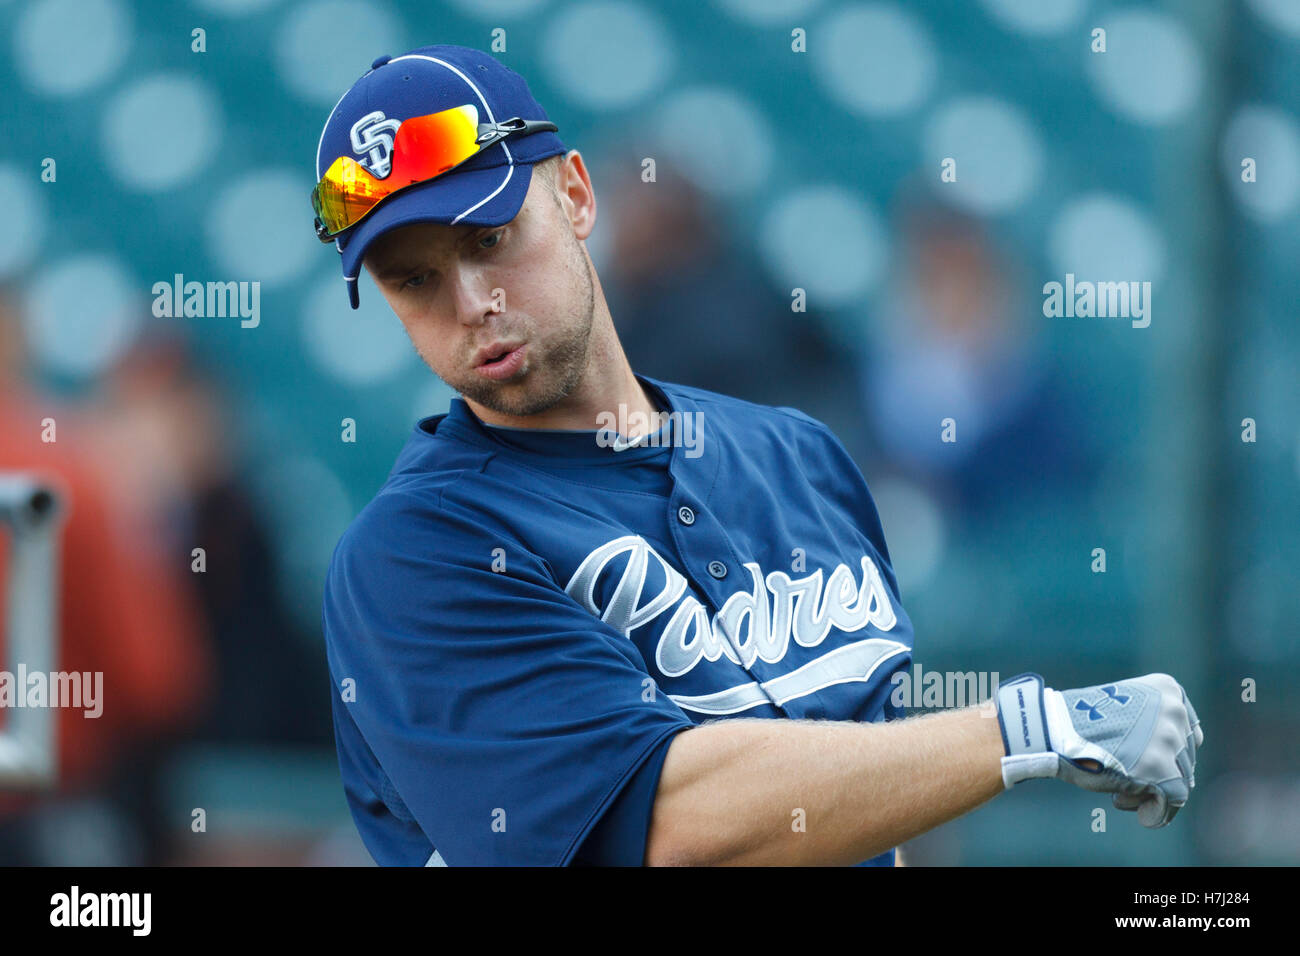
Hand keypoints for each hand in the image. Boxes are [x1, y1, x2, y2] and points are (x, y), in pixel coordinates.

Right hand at [995, 672, 1202, 827]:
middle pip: (1185, 759)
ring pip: (1179, 781)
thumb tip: (1183, 768)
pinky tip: (1122, 802)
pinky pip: (1173, 801)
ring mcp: (1169, 740)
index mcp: (1168, 690)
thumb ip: (1158, 727)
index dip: (1166, 754)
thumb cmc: (1083, 722)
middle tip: (1122, 773)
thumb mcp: (1129, 709)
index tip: (1142, 759)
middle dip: (1156, 773)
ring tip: (1116, 785)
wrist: (1053, 726)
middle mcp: (1175, 711)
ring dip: (1149, 790)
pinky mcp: (1160, 769)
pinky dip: (1154, 811)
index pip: (1189, 734)